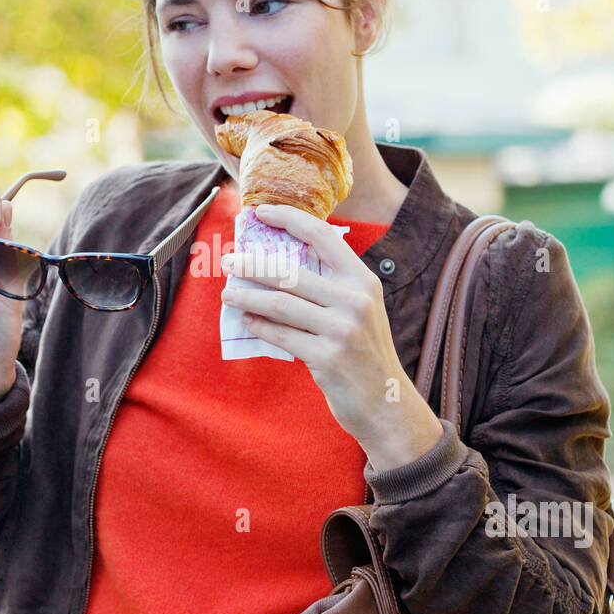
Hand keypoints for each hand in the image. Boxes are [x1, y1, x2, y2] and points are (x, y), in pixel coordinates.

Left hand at [219, 204, 402, 439]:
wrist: (385, 402)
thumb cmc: (363, 351)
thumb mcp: (359, 310)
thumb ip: (331, 287)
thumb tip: (277, 265)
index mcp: (363, 281)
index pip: (323, 237)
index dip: (290, 219)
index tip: (261, 212)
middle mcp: (355, 300)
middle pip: (292, 273)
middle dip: (253, 264)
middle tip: (229, 260)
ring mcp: (342, 330)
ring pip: (281, 304)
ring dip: (248, 296)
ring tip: (228, 292)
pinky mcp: (328, 357)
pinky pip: (282, 335)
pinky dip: (259, 325)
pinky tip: (245, 319)